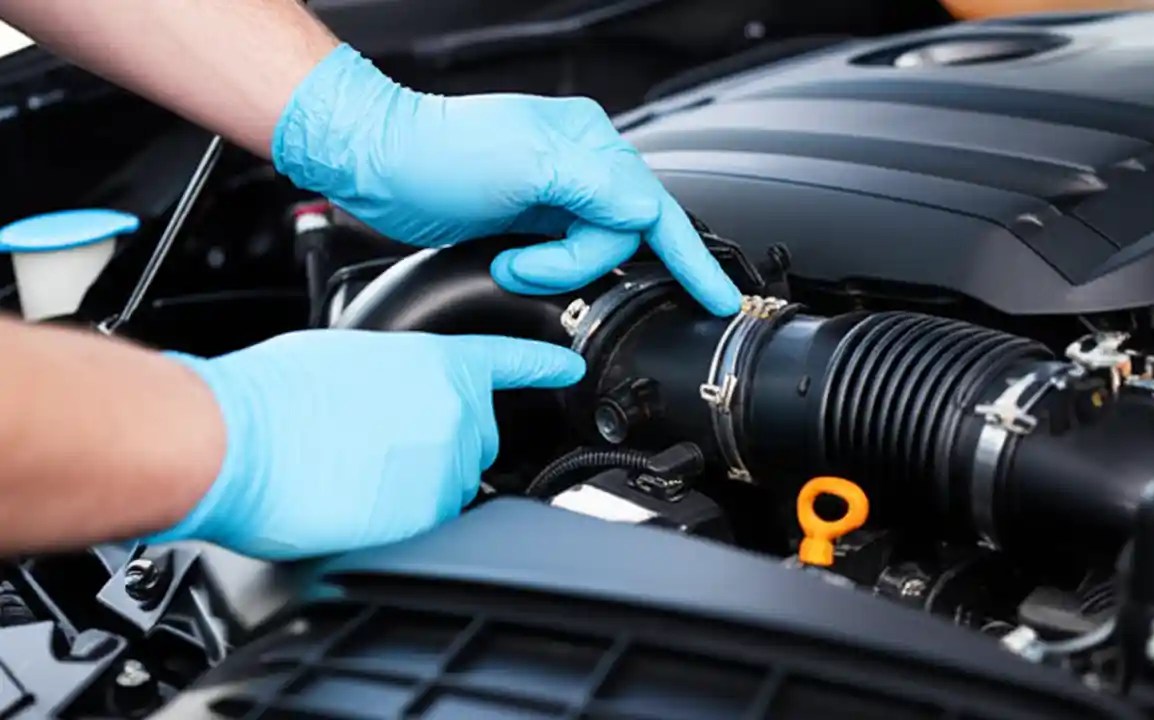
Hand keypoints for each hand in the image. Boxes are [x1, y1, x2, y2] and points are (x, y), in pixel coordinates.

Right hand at [147, 331, 583, 558]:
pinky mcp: (422, 521)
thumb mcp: (345, 358)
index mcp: (438, 364)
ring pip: (452, 488)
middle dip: (444, 446)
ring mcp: (445, 472)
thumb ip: (394, 377)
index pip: (510, 362)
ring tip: (357, 474)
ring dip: (418, 486)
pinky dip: (398, 520)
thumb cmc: (270, 396)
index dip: (545, 365)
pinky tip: (355, 502)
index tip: (571, 368)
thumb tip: (394, 394)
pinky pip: (427, 525)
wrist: (233, 440)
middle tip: (382, 446)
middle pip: (478, 440)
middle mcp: (456, 416)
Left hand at [272, 44, 740, 316]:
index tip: (715, 295)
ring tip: (509, 261)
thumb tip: (647, 214)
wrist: (379, 164)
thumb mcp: (528, 165)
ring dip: (553, 270)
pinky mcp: (532, 219)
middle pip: (623, 237)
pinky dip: (548, 272)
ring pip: (594, 253)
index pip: (655, 207)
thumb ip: (599, 190)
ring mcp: (556, 194)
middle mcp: (581, 165)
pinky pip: (567, 256)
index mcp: (591, 143)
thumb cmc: (439, 154)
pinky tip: (517, 263)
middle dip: (579, 264)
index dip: (689, 257)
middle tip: (527, 266)